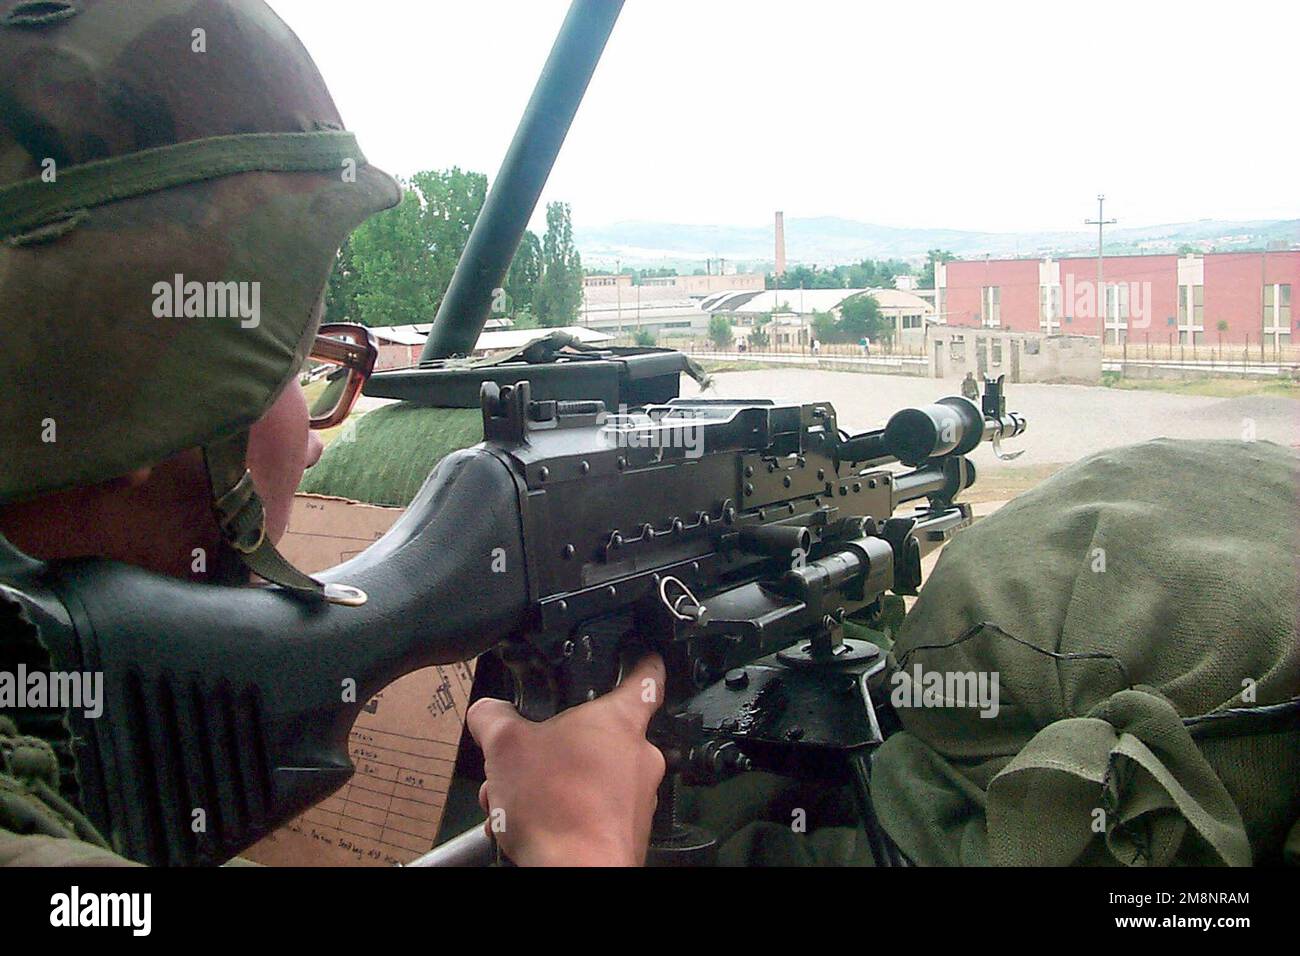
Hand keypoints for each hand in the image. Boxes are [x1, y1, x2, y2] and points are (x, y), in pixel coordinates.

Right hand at [466, 654, 666, 865]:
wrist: (577, 873)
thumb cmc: (558, 808)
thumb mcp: (505, 746)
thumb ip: (494, 717)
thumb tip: (487, 711)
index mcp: (619, 720)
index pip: (645, 676)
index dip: (641, 661)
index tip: (641, 655)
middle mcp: (638, 756)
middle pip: (597, 735)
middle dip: (554, 746)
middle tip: (524, 759)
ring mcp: (637, 797)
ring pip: (587, 777)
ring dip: (549, 785)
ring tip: (517, 803)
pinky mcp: (625, 831)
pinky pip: (590, 811)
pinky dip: (559, 815)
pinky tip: (531, 826)